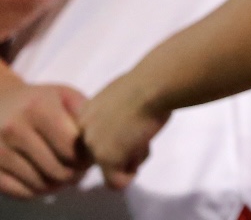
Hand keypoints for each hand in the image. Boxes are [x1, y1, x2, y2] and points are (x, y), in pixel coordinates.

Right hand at [0, 77, 87, 197]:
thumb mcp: (63, 95)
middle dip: (76, 173)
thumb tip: (100, 141)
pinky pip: (20, 192)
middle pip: (57, 170)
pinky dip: (38, 190)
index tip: (91, 156)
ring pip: (40, 183)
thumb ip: (85, 113)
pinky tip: (47, 179)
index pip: (71, 148)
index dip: (87, 157)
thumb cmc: (38, 100)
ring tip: (67, 173)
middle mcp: (14, 130)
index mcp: (38, 108)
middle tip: (81, 168)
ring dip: (59, 184)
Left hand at [75, 71, 167, 191]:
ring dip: (131, 157)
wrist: (155, 84)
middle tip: (141, 130)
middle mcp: (82, 131)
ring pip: (110, 168)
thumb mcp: (122, 94)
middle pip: (100, 155)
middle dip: (123, 149)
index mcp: (85, 113)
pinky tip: (143, 151)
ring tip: (145, 135)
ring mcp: (92, 146)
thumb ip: (114, 112)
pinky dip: (131, 174)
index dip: (118, 135)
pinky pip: (116, 182)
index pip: (94, 138)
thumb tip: (124, 129)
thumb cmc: (149, 81)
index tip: (132, 121)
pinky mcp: (106, 159)